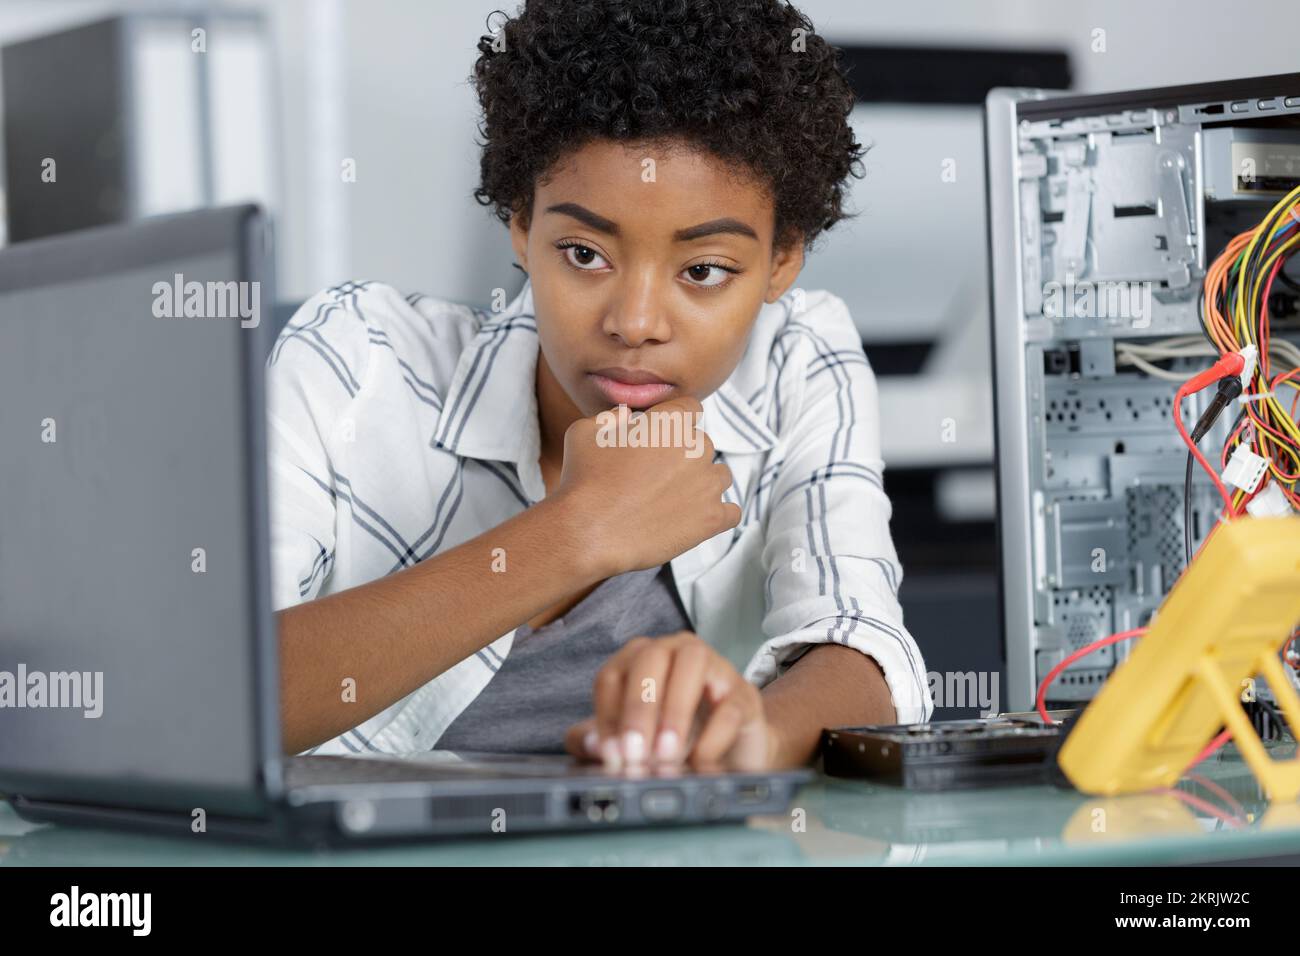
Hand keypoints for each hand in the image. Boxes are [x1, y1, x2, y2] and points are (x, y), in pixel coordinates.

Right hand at [551, 397, 739, 575]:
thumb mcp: (585, 431)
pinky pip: (731, 512)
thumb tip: (625, 416)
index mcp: (673, 421)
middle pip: (703, 444)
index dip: (674, 423)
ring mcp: (708, 484)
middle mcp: (698, 447)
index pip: (690, 409)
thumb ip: (611, 417)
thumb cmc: (584, 479)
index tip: (659, 440)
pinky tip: (695, 519)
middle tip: (656, 477)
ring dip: (702, 484)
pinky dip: (717, 515)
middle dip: (684, 456)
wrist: (589, 530)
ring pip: (719, 477)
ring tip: (672, 500)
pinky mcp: (712, 518)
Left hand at [563, 631, 779, 771]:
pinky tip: (699, 761)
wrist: (734, 751)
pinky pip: (729, 704)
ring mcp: (715, 667)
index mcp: (641, 659)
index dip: (606, 715)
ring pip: (691, 663)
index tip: (609, 754)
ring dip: (674, 710)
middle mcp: (676, 651)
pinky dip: (713, 735)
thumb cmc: (676, 738)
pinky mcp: (744, 694)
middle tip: (634, 754)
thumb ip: (598, 742)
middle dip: (637, 708)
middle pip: (648, 659)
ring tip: (665, 755)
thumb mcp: (632, 741)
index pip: (612, 675)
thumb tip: (590, 745)